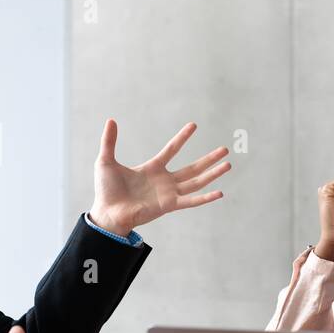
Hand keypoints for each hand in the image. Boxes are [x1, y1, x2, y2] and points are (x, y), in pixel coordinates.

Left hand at [89, 119, 229, 234]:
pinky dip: (205, 198)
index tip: (194, 125)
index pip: (171, 149)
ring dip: (213, 174)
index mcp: (152, 169)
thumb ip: (110, 141)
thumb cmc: (106, 191)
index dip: (182, 137)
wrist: (107, 212)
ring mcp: (168, 194)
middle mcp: (164, 181)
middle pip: (192, 168)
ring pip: (197, 182)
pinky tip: (220, 192)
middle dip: (209, 159)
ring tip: (227, 164)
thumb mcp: (106, 161)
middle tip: (224, 149)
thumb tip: (111, 120)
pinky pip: (191, 201)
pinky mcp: (169, 205)